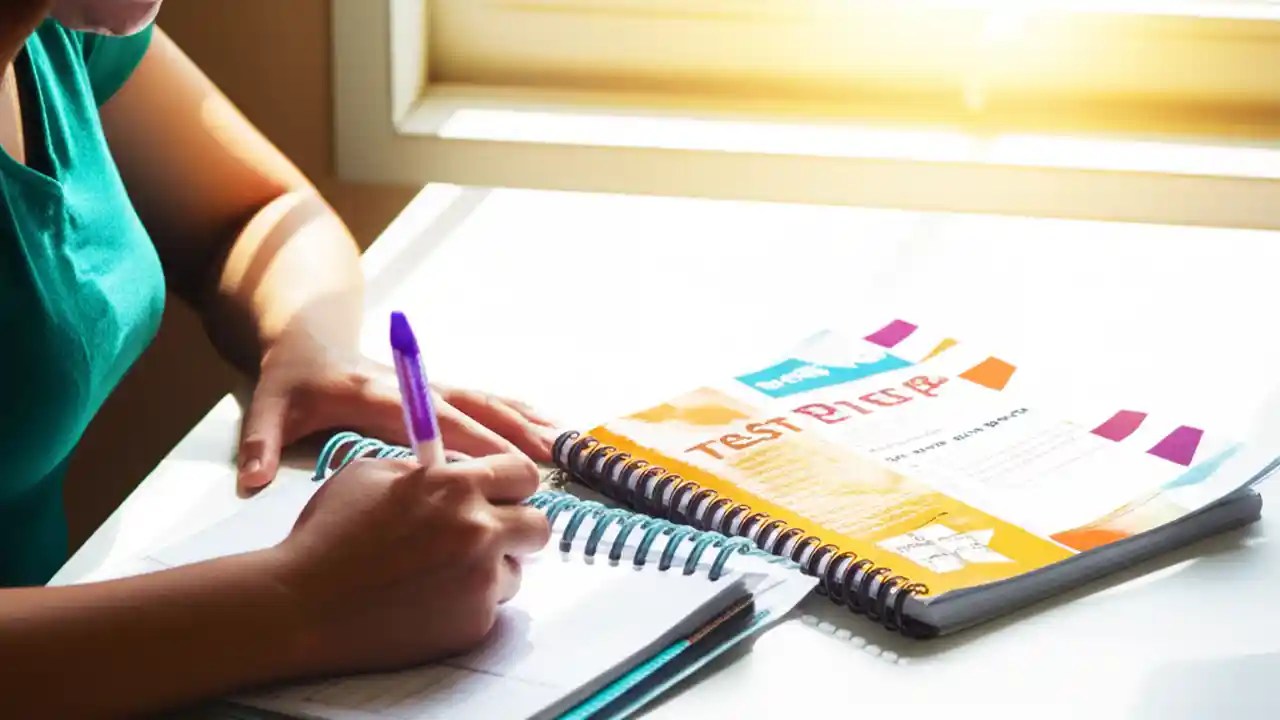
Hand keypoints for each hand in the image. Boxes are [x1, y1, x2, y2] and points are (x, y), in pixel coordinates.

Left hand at [237, 331, 558, 491]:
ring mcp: (433, 389)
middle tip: (550, 462)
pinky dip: (524, 414)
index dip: (466, 442)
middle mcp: (416, 389)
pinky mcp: (441, 393)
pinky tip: (554, 431)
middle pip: (474, 409)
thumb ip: (262, 441)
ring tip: (567, 446)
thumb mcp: (270, 403)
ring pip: (491, 402)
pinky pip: (490, 402)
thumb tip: (251, 481)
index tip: (495, 467)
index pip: (431, 421)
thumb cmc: (293, 377)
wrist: (307, 337)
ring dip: (528, 423)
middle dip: (513, 435)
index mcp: (380, 394)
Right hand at [268, 453, 550, 675]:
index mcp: (456, 485)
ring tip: (443, 572)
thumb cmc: (329, 534)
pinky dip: (469, 603)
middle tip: (487, 535)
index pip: (523, 473)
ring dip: (493, 568)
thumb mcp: (370, 473)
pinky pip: (491, 605)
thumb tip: (455, 468)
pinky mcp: (474, 622)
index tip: (502, 493)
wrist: (302, 603)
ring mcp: (480, 579)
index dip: (512, 483)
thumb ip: (424, 467)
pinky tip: (428, 600)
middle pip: (538, 524)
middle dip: (516, 527)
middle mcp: (478, 529)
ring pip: (517, 569)